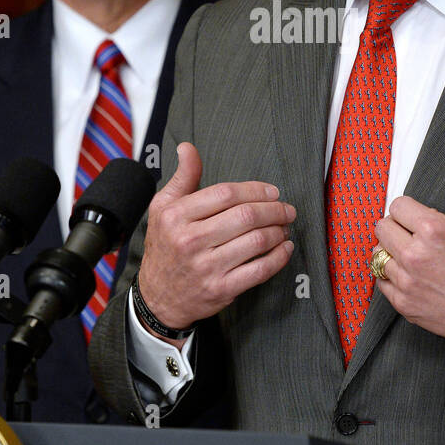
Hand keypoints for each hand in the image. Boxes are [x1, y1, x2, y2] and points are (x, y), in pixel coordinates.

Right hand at [136, 142, 295, 339]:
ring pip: (256, 241)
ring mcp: (207, 267)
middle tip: (286, 209)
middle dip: (274, 209)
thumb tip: (187, 148)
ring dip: (279, 231)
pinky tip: (284, 248)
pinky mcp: (221, 289)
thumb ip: (183, 177)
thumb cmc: (165, 247)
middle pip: (246, 216)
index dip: (256, 189)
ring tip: (284, 227)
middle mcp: (190, 240)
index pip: (226, 193)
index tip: (272, 191)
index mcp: (177, 216)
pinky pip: (260, 270)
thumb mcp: (163, 208)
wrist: (158, 297)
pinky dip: (279, 257)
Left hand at [374, 142, 444, 351]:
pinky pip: (380, 282)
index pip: (397, 205)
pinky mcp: (404, 304)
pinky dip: (391, 276)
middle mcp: (416, 256)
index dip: (410, 210)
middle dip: (398, 227)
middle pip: (382, 227)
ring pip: (377, 254)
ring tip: (413, 255)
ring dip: (392, 252)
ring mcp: (408, 282)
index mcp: (434, 230)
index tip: (421, 218)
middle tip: (416, 235)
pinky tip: (411, 274)